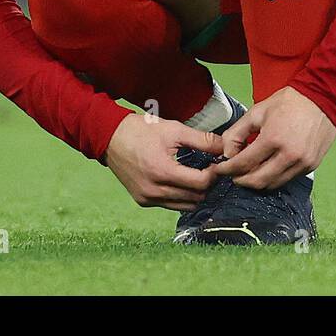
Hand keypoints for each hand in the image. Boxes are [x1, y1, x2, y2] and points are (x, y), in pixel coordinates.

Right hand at [103, 113, 223, 210]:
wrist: (110, 137)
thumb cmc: (142, 130)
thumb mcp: (174, 129)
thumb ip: (202, 140)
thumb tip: (225, 147)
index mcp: (163, 171)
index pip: (201, 184)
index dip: (213, 174)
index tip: (215, 163)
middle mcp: (154, 191)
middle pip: (196, 197)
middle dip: (206, 184)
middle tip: (208, 169)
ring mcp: (147, 198)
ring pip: (185, 205)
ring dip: (195, 193)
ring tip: (195, 175)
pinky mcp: (142, 201)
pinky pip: (170, 205)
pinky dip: (180, 196)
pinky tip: (180, 181)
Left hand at [216, 87, 335, 189]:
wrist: (322, 98)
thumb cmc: (290, 102)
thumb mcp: (257, 111)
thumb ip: (236, 133)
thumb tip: (227, 153)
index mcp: (273, 138)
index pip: (243, 164)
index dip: (227, 169)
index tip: (219, 169)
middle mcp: (289, 155)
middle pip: (257, 181)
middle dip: (240, 180)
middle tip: (232, 174)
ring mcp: (302, 163)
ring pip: (272, 184)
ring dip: (257, 182)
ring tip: (248, 173)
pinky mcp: (311, 166)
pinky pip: (287, 179)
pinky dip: (273, 178)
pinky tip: (266, 168)